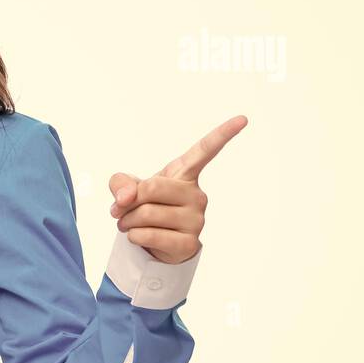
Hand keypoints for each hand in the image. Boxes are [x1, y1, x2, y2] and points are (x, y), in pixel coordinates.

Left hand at [108, 115, 247, 263]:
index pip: (205, 151)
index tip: (242, 119)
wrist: (152, 241)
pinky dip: (133, 237)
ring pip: (146, 214)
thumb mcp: (126, 189)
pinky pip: (149, 235)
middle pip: (150, 188)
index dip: (222, 134)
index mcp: (185, 174)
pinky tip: (138, 237)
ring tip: (130, 224)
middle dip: (127, 202)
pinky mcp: (189, 243)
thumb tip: (125, 198)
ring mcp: (197, 220)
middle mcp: (197, 194)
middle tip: (122, 210)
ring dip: (127, 221)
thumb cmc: (144, 207)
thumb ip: (120, 183)